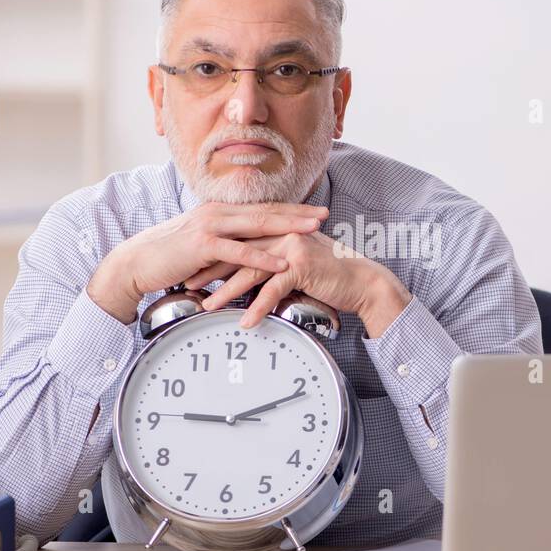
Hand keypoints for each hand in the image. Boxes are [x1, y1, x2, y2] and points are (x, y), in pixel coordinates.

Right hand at [86, 202, 329, 323]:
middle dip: (298, 214)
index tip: (316, 211)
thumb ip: (227, 246)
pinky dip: (262, 259)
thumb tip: (248, 254)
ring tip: (312, 232)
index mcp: (220, 212)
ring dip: (287, 228)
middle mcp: (218, 213)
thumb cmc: (171, 258)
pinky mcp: (202, 245)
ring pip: (256, 226)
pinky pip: (239, 252)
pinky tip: (282, 264)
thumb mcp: (204, 246)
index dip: (291, 210)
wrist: (138, 263)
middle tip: (325, 215)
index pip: (262, 209)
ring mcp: (210, 227)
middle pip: (266, 212)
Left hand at [181, 230, 412, 336]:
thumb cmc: (330, 275)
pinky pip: (273, 289)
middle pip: (238, 252)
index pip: (238, 241)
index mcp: (277, 229)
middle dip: (211, 270)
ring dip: (227, 291)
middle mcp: (282, 233)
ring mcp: (291, 247)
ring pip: (251, 270)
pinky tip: (246, 321)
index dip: (214, 255)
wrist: (361, 281)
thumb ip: (272, 264)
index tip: (193, 267)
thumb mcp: (295, 265)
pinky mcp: (301, 265)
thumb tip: (249, 277)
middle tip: (188, 283)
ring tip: (208, 306)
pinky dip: (258, 307)